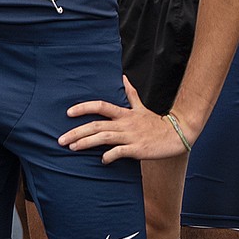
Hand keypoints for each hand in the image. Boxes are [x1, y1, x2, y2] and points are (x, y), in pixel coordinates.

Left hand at [59, 78, 184, 162]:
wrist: (178, 134)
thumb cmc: (156, 123)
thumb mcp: (141, 107)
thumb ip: (131, 94)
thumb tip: (123, 78)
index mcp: (124, 113)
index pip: (100, 106)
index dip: (83, 108)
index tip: (68, 113)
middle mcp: (125, 124)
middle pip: (96, 125)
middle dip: (76, 132)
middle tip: (60, 139)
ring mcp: (130, 136)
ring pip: (104, 138)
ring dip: (86, 143)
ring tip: (72, 147)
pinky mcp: (137, 149)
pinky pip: (119, 152)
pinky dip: (109, 156)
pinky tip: (102, 160)